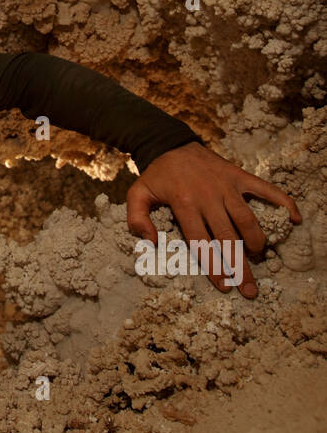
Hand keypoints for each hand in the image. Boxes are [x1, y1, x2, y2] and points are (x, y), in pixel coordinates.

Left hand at [127, 141, 301, 298]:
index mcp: (184, 204)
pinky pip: (265, 189)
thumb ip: (137, 218)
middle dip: (240, 266)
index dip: (214, 266)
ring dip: (256, 241)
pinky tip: (295, 219)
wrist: (171, 143)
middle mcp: (208, 196)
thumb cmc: (157, 175)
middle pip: (227, 237)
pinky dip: (282, 202)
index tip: (224, 286)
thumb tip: (150, 242)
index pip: (202, 242)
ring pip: (247, 219)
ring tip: (259, 259)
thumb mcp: (137, 194)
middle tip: (250, 289)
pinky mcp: (239, 175)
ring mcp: (226, 186)